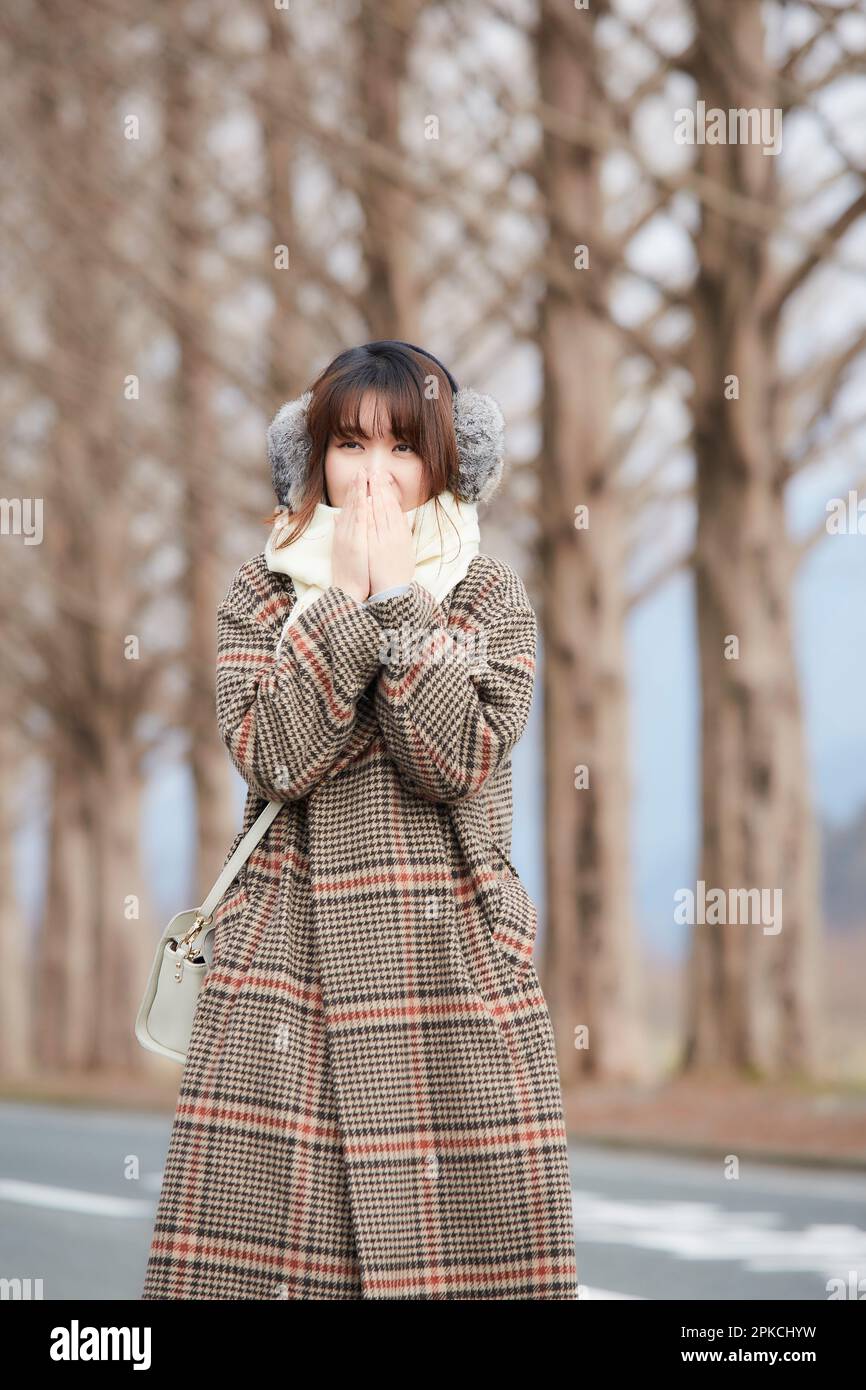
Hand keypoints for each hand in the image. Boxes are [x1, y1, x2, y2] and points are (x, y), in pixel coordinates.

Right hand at [331, 469, 369, 602]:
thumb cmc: (347, 571)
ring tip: (362, 474)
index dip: (353, 491)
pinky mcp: (356, 543)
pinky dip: (361, 508)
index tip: (358, 477)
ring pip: (354, 508)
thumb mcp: (341, 549)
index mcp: (343, 532)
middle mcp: (344, 531)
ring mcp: (349, 536)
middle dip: (355, 485)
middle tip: (361, 469)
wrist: (347, 589)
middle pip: (350, 504)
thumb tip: (336, 519)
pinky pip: (359, 522)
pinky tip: (365, 496)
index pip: (349, 507)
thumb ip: (339, 532)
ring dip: (358, 491)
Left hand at [367, 473, 414, 593]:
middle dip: (380, 487)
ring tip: (369, 478)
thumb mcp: (404, 550)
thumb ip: (401, 532)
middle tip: (375, 470)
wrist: (392, 592)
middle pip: (386, 505)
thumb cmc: (397, 573)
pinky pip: (371, 525)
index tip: (382, 478)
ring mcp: (384, 540)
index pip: (393, 507)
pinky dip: (368, 512)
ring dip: (374, 493)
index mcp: (401, 534)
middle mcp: (394, 534)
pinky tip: (364, 499)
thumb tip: (400, 516)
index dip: (387, 491)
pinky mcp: (375, 547)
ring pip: (379, 511)